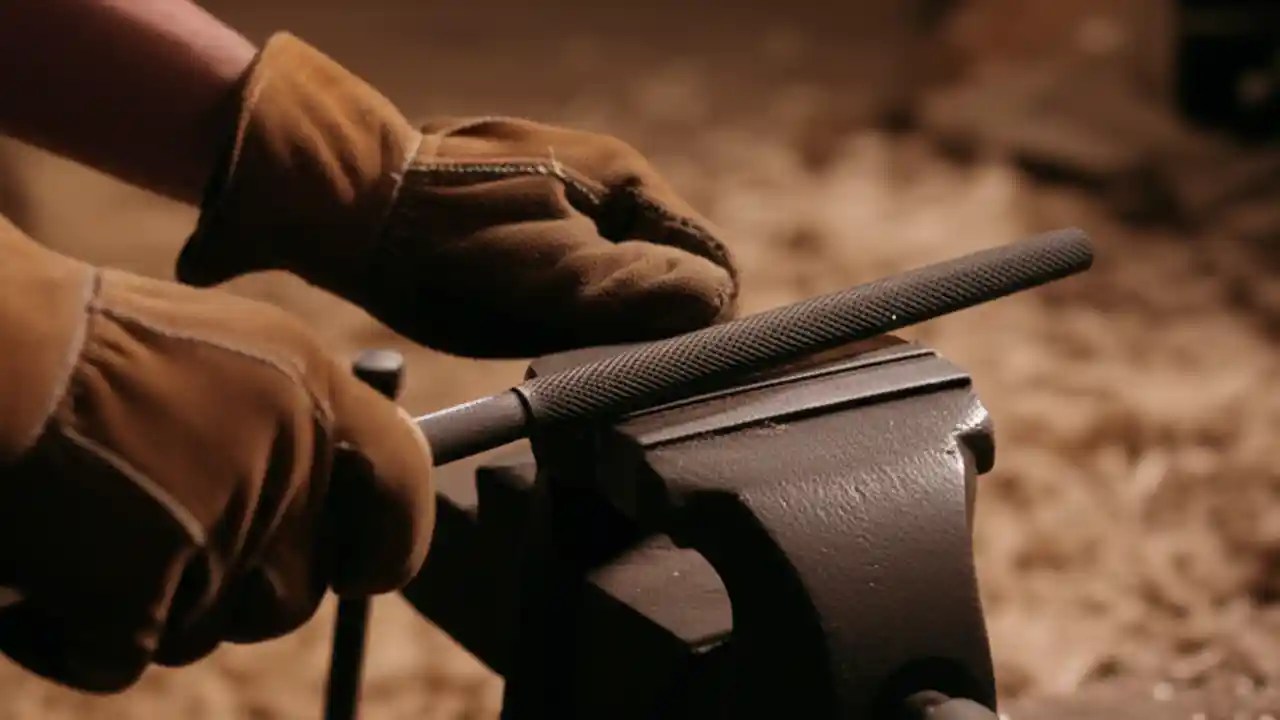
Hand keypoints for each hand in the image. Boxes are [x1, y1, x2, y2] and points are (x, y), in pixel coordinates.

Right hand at [0, 215, 433, 691]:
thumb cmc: (76, 338)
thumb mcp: (219, 346)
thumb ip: (285, 418)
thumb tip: (314, 505)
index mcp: (309, 387)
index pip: (404, 485)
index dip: (391, 543)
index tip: (367, 571)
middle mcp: (283, 461)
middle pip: (296, 590)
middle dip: (239, 592)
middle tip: (170, 554)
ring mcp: (216, 532)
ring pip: (210, 629)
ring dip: (153, 607)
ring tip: (86, 538)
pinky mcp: (137, 596)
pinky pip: (123, 661)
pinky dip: (72, 639)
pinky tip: (33, 588)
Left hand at [176, 33, 737, 357]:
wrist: (351, 210)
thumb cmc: (446, 238)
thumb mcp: (548, 269)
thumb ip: (634, 286)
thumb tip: (713, 301)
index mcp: (626, 182)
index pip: (707, 258)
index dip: (699, 316)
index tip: (663, 362)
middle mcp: (608, 190)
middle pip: (670, 273)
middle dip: (651, 321)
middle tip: (600, 356)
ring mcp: (571, 208)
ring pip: (626, 283)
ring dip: (607, 322)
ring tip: (556, 341)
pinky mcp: (535, 232)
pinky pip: (582, 283)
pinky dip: (570, 313)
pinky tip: (531, 326)